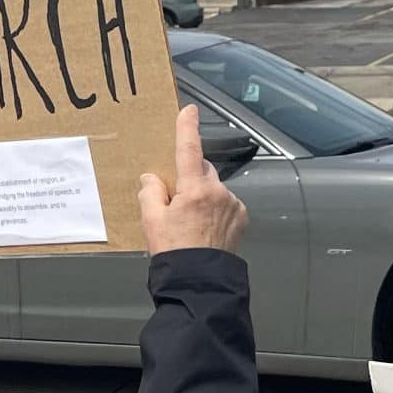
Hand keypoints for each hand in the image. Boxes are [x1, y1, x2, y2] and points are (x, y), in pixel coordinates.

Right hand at [138, 103, 247, 254]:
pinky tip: (206, 227)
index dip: (187, 127)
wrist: (200, 282)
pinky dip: (215, 208)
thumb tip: (153, 178)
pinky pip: (225, 202)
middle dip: (189, 176)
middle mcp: (218, 192)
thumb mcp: (152, 221)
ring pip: (214, 187)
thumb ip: (150, 192)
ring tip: (191, 221)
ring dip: (203, 195)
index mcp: (195, 189)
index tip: (189, 110)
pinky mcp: (241, 217)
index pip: (189, 150)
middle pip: (201, 170)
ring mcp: (233, 204)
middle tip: (175, 198)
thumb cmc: (173, 251)